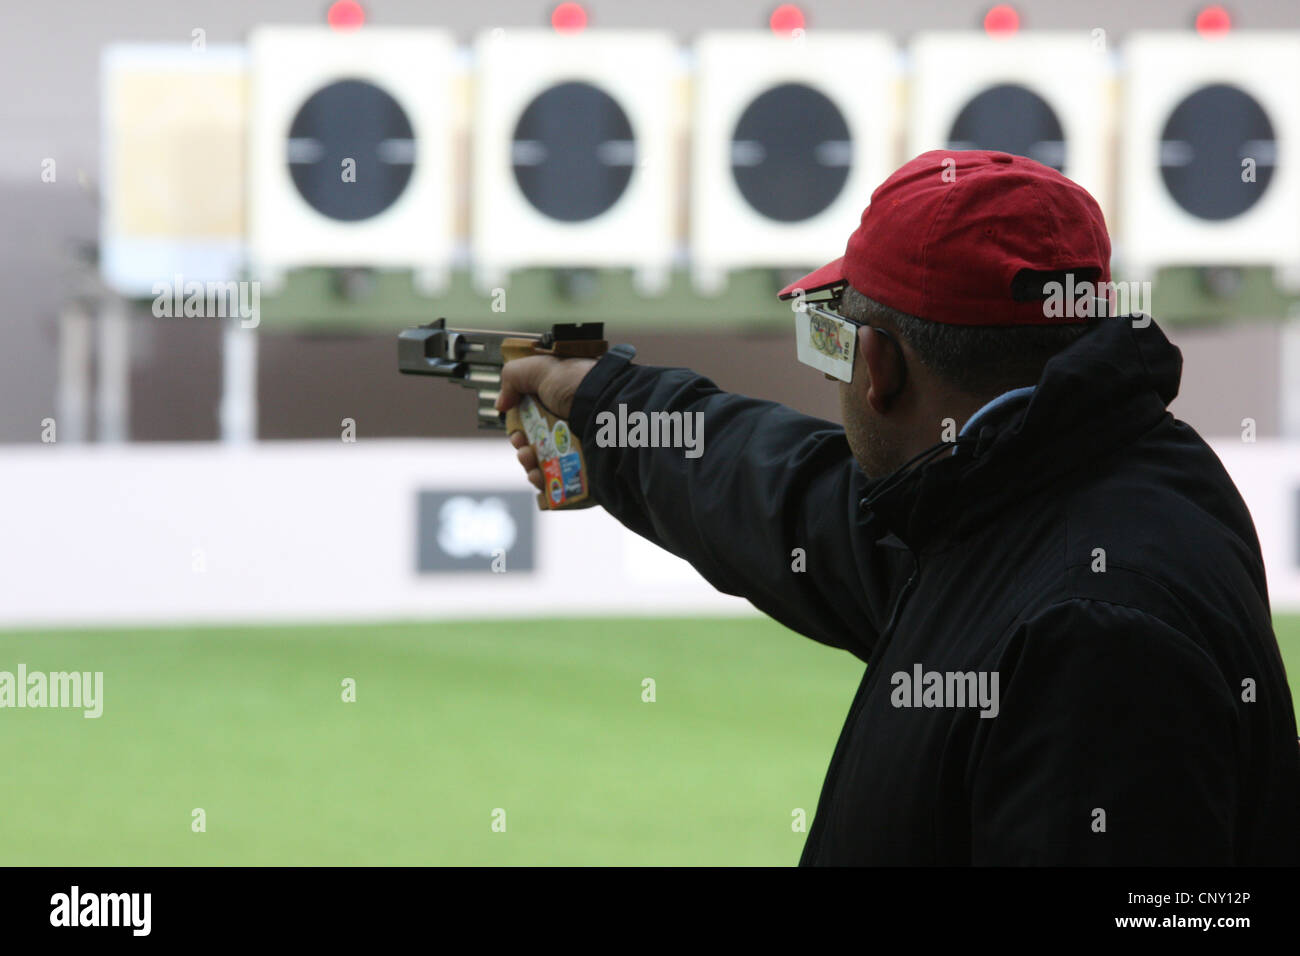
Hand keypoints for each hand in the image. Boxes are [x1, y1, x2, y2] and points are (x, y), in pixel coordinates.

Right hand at [497, 355, 596, 491]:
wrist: (608, 406)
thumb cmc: (578, 383)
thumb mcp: (538, 368)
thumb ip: (512, 379)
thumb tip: (501, 403)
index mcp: (558, 401)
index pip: (532, 418)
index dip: (518, 425)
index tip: (515, 427)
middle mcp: (568, 424)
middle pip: (534, 442)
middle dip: (520, 444)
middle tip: (521, 442)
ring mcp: (576, 448)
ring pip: (543, 463)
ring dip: (527, 462)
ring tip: (528, 457)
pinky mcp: (582, 469)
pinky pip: (557, 480)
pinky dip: (542, 480)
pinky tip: (538, 474)